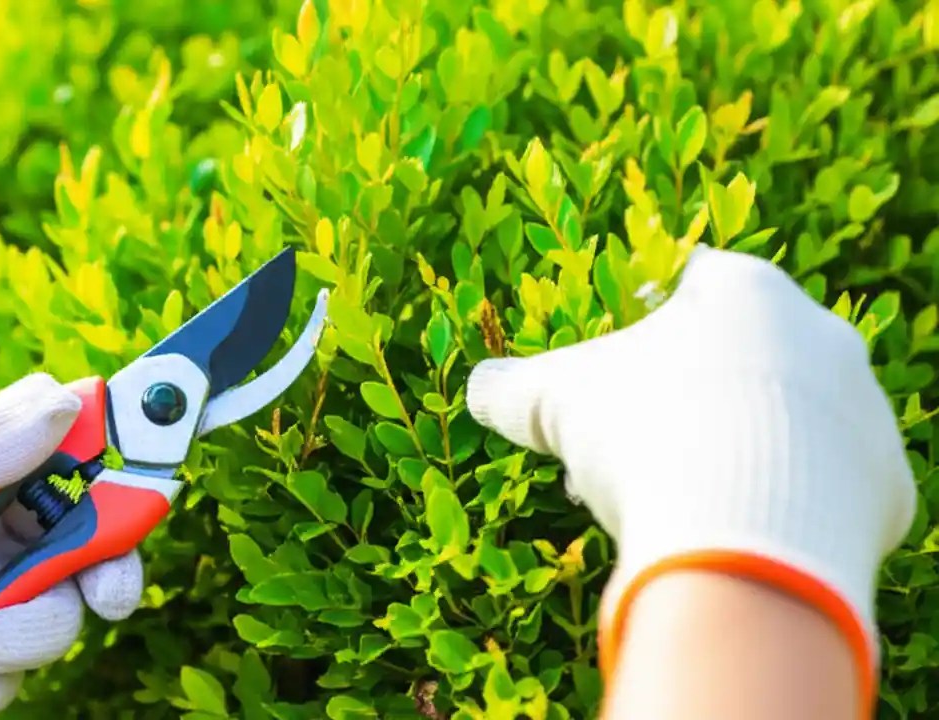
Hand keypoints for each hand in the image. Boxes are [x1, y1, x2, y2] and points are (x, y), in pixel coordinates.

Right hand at [466, 246, 914, 692]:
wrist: (744, 539)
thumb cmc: (646, 438)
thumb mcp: (556, 401)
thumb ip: (513, 386)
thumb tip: (478, 387)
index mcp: (746, 291)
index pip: (691, 282)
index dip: (644, 320)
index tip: (614, 367)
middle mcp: (820, 336)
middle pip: (740, 357)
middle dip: (685, 396)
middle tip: (634, 447)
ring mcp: (862, 412)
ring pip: (786, 420)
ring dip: (732, 447)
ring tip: (676, 498)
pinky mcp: (885, 486)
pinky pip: (824, 487)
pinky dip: (779, 503)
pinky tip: (734, 531)